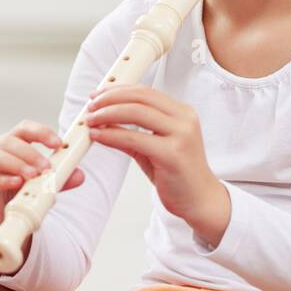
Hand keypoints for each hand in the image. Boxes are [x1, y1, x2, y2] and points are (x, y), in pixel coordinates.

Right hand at [0, 121, 84, 238]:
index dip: (40, 132)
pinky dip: (1, 180)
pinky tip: (15, 183)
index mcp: (8, 147)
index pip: (22, 129)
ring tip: (32, 176)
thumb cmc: (15, 199)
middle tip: (46, 167)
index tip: (57, 143)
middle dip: (30, 152)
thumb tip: (79, 174)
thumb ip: (58, 180)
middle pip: (8, 140)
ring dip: (16, 163)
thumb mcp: (41, 188)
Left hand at [84, 85, 223, 232]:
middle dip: (110, 98)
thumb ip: (131, 131)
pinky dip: (112, 135)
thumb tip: (103, 120)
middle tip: (90, 106)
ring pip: (136, 113)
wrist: (200, 200)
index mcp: (182, 112)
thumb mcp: (153, 146)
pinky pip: (134, 139)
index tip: (98, 95)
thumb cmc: (176, 173)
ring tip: (91, 120)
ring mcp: (181, 135)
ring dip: (107, 114)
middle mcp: (184, 119)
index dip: (118, 90)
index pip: (146, 92)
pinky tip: (98, 136)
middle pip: (140, 97)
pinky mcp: (173, 154)